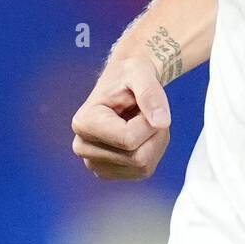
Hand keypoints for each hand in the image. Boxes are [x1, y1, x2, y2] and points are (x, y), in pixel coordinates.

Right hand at [71, 52, 170, 180]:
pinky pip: (144, 170)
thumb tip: (161, 123)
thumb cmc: (130, 74)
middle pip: (137, 157)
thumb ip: (150, 94)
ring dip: (155, 141)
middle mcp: (83, 147)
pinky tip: (142, 133)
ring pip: (143, 166)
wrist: (125, 83)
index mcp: (84, 123)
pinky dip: (153, 151)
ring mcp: (95, 163)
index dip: (148, 123)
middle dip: (153, 133)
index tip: (144, 104)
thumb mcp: (140, 72)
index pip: (128, 139)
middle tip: (147, 111)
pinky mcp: (110, 171)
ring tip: (144, 120)